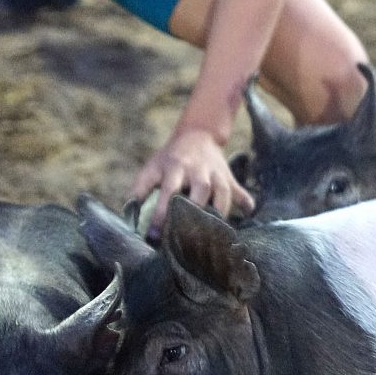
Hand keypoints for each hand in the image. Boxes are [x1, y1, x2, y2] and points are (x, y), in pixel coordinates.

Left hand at [130, 126, 254, 238]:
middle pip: (201, 191)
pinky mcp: (230, 179)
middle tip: (187, 239)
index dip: (162, 214)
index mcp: (175, 168)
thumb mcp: (151, 168)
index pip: (168, 192)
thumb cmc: (169, 159)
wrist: (197, 135)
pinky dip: (245, 206)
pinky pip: (241, 193)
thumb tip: (129, 216)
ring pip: (223, 194)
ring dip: (220, 214)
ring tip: (213, 236)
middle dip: (196, 214)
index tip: (154, 235)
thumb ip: (139, 190)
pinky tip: (245, 218)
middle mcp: (198, 171)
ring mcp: (217, 174)